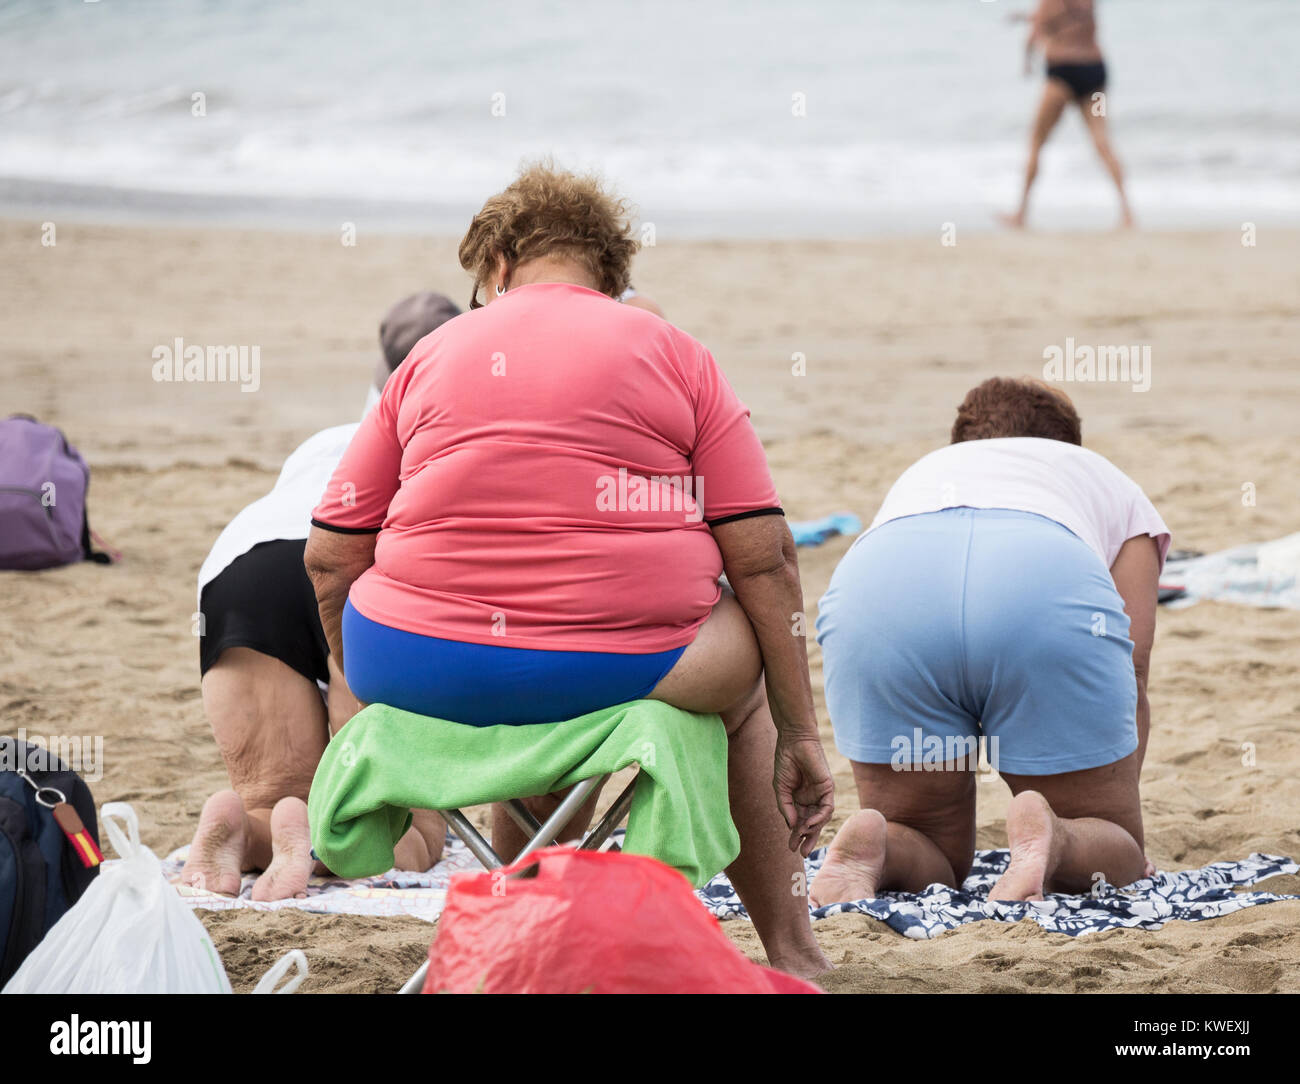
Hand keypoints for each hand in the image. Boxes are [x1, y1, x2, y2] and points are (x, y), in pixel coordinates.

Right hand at [773, 735, 834, 856]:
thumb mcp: (781, 788)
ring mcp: (820, 794)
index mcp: (799, 799)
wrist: (793, 742)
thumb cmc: (785, 762)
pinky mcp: (828, 788)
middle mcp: (811, 799)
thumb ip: (785, 807)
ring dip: (812, 830)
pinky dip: (819, 817)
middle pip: (811, 823)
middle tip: (803, 854)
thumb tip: (791, 826)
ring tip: (802, 839)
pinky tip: (809, 824)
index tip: (790, 848)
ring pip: (820, 818)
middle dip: (807, 839)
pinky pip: (826, 807)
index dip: (795, 835)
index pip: (799, 822)